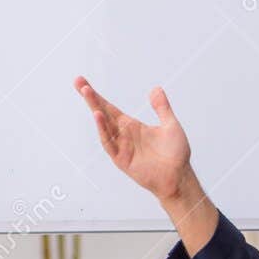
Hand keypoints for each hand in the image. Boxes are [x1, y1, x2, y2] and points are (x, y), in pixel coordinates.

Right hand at [74, 76, 195, 203]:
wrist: (179, 177)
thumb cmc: (176, 154)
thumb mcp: (171, 125)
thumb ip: (162, 108)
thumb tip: (156, 89)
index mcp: (132, 126)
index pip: (110, 108)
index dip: (98, 97)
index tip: (84, 84)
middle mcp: (123, 135)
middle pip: (103, 113)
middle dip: (91, 98)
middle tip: (79, 82)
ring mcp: (121, 147)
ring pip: (104, 126)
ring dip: (95, 110)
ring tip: (87, 93)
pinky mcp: (121, 159)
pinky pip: (109, 143)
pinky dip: (103, 130)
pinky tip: (98, 116)